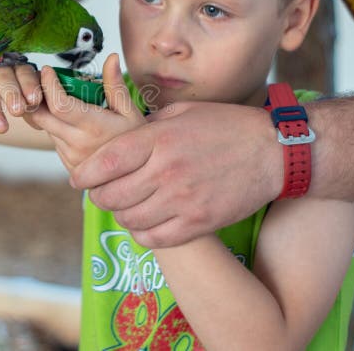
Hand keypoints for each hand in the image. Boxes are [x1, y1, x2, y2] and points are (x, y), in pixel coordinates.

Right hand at [0, 52, 41, 132]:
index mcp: (9, 59)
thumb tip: (40, 121)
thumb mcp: (1, 76)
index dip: (29, 84)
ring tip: (1, 128)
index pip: (22, 70)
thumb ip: (19, 93)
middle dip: (12, 94)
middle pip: (4, 76)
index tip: (35, 100)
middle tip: (18, 111)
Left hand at [28, 53, 144, 169]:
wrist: (138, 174)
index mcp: (94, 126)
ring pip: (45, 127)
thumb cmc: (136, 139)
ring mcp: (71, 156)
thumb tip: (111, 57)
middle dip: (36, 95)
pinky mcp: (67, 164)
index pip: (59, 104)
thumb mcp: (130, 111)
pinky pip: (53, 139)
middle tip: (41, 80)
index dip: (48, 84)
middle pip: (41, 116)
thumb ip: (116, 85)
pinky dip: (54, 125)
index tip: (47, 70)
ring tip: (54, 96)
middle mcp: (78, 144)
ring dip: (45, 110)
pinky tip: (65, 118)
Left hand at [70, 100, 284, 247]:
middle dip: (99, 196)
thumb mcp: (181, 113)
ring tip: (128, 205)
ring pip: (129, 220)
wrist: (274, 151)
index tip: (78, 178)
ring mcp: (183, 200)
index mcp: (158, 139)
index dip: (84, 174)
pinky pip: (154, 239)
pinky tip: (147, 222)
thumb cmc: (226, 126)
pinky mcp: (199, 223)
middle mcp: (166, 171)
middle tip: (103, 192)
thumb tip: (115, 140)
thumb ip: (145, 127)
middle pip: (110, 196)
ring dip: (121, 214)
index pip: (105, 163)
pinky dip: (143, 234)